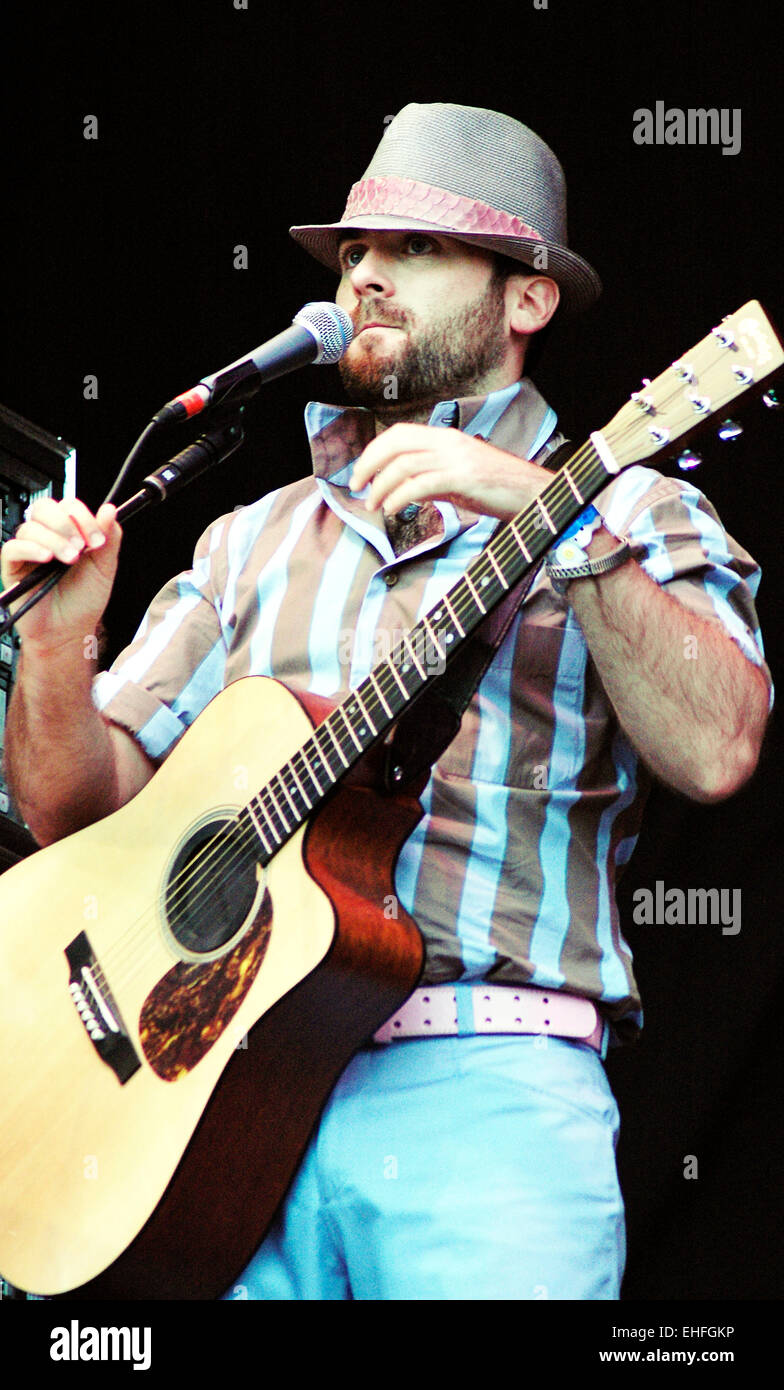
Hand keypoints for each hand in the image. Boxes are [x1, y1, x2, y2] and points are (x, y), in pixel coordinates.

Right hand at [0, 498, 121, 652]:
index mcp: (68, 533)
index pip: (68, 506)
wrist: (69, 632)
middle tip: (82, 546)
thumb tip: (110, 510)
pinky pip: (12, 548)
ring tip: (70, 559)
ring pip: (30, 527)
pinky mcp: (13, 567)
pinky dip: (31, 548)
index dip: (83, 517)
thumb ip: (109, 538)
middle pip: (44, 508)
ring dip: (54, 539)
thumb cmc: (83, 601)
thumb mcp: (105, 568)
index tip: (97, 539)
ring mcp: (28, 551)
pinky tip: (47, 558)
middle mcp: (47, 538)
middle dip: (66, 523)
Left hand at [349, 423, 548, 521]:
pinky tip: (393, 509)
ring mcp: (457, 459)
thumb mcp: (460, 480)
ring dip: (381, 486)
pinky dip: (400, 496)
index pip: (400, 433)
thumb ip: (432, 480)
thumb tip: (405, 491)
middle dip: (369, 464)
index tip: (362, 472)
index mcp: (447, 438)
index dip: (375, 451)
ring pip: (404, 465)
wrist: (535, 495)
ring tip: (374, 505)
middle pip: (396, 443)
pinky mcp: (464, 478)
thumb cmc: (499, 490)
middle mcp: (449, 442)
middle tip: (357, 487)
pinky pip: (421, 484)